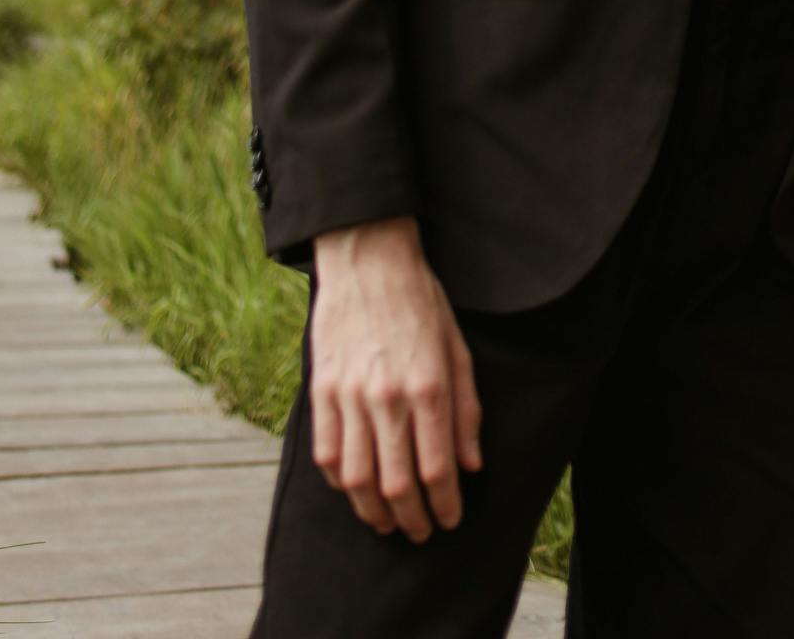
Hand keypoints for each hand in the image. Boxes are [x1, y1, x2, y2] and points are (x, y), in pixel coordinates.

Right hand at [310, 216, 482, 538]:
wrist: (369, 260)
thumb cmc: (421, 302)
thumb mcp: (458, 348)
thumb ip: (466, 409)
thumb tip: (472, 465)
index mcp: (429, 386)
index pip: (438, 469)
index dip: (445, 505)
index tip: (450, 521)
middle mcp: (389, 397)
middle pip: (397, 485)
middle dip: (412, 520)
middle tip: (421, 533)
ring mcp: (350, 396)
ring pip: (357, 481)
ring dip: (374, 513)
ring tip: (388, 523)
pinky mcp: (322, 391)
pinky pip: (327, 454)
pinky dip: (340, 483)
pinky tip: (355, 490)